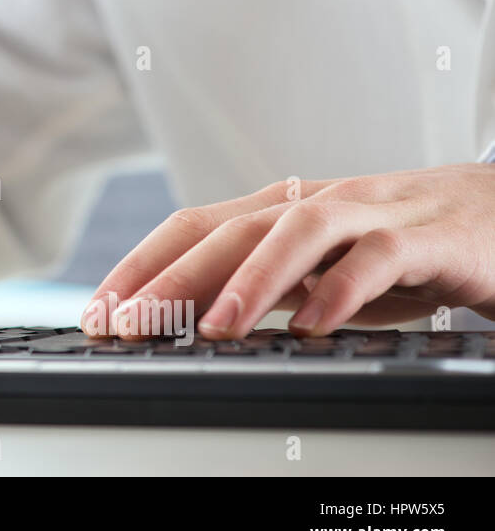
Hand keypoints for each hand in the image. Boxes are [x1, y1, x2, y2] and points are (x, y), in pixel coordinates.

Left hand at [83, 164, 494, 339]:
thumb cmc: (405, 247)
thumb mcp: (317, 269)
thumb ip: (261, 286)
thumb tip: (186, 321)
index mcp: (281, 208)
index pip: (193, 228)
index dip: (140, 266)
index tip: (99, 311)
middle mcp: (317, 201)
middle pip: (229, 228)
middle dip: (169, 277)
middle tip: (129, 324)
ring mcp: (373, 214)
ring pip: (298, 230)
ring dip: (250, 281)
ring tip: (213, 329)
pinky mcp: (430, 239)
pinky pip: (380, 257)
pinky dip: (343, 289)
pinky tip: (314, 325)